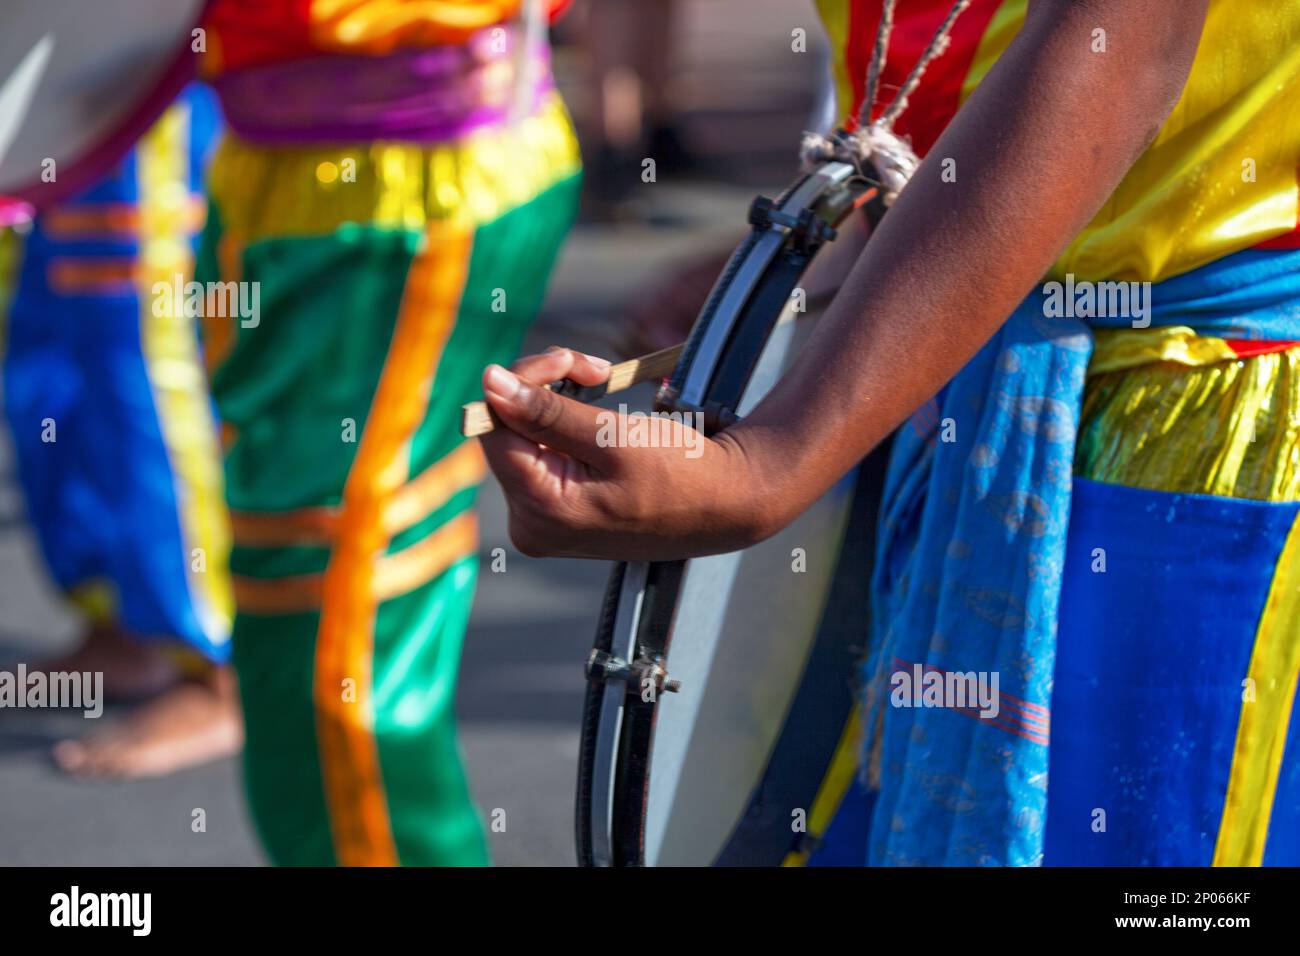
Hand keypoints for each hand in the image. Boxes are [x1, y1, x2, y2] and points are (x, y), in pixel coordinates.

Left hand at [478, 347, 772, 560]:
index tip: (571, 359)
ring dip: (558, 401)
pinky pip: (543, 455)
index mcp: (541, 512)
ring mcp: (544, 522)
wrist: (727, 505)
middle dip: (545, 388)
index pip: (495, 427)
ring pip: (524, 438)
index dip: (522, 381)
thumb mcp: (613, 438)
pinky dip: (565, 424)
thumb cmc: (680, 474)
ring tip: (604, 385)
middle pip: (507, 432)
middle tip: (599, 367)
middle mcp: (532, 525)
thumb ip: (547, 412)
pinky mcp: (559, 514)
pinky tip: (600, 418)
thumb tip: (488, 382)